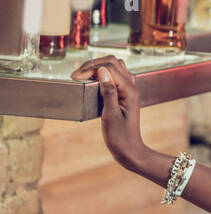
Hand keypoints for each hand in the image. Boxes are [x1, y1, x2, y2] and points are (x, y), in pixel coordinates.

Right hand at [69, 55, 144, 169]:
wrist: (129, 150)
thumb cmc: (120, 137)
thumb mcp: (110, 115)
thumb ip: (108, 91)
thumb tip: (102, 71)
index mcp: (130, 91)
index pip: (110, 68)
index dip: (91, 69)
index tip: (75, 77)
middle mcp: (132, 87)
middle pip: (113, 62)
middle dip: (93, 64)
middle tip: (76, 74)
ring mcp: (129, 89)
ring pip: (115, 67)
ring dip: (97, 67)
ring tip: (81, 75)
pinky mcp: (125, 93)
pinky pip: (115, 76)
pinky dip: (102, 74)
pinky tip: (91, 80)